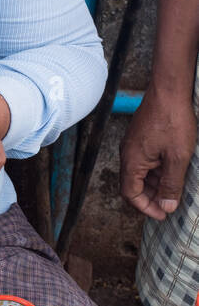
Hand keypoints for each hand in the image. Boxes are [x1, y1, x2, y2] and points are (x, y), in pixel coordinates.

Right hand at [120, 85, 196, 218]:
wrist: (169, 91)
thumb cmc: (172, 121)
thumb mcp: (177, 158)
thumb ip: (171, 184)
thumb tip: (167, 206)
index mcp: (132, 162)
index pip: (131, 194)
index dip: (146, 208)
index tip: (163, 215)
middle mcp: (127, 154)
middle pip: (133, 185)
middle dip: (151, 198)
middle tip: (170, 204)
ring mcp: (133, 145)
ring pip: (140, 173)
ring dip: (155, 184)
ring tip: (174, 188)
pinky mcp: (140, 137)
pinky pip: (144, 160)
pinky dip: (156, 170)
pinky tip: (172, 169)